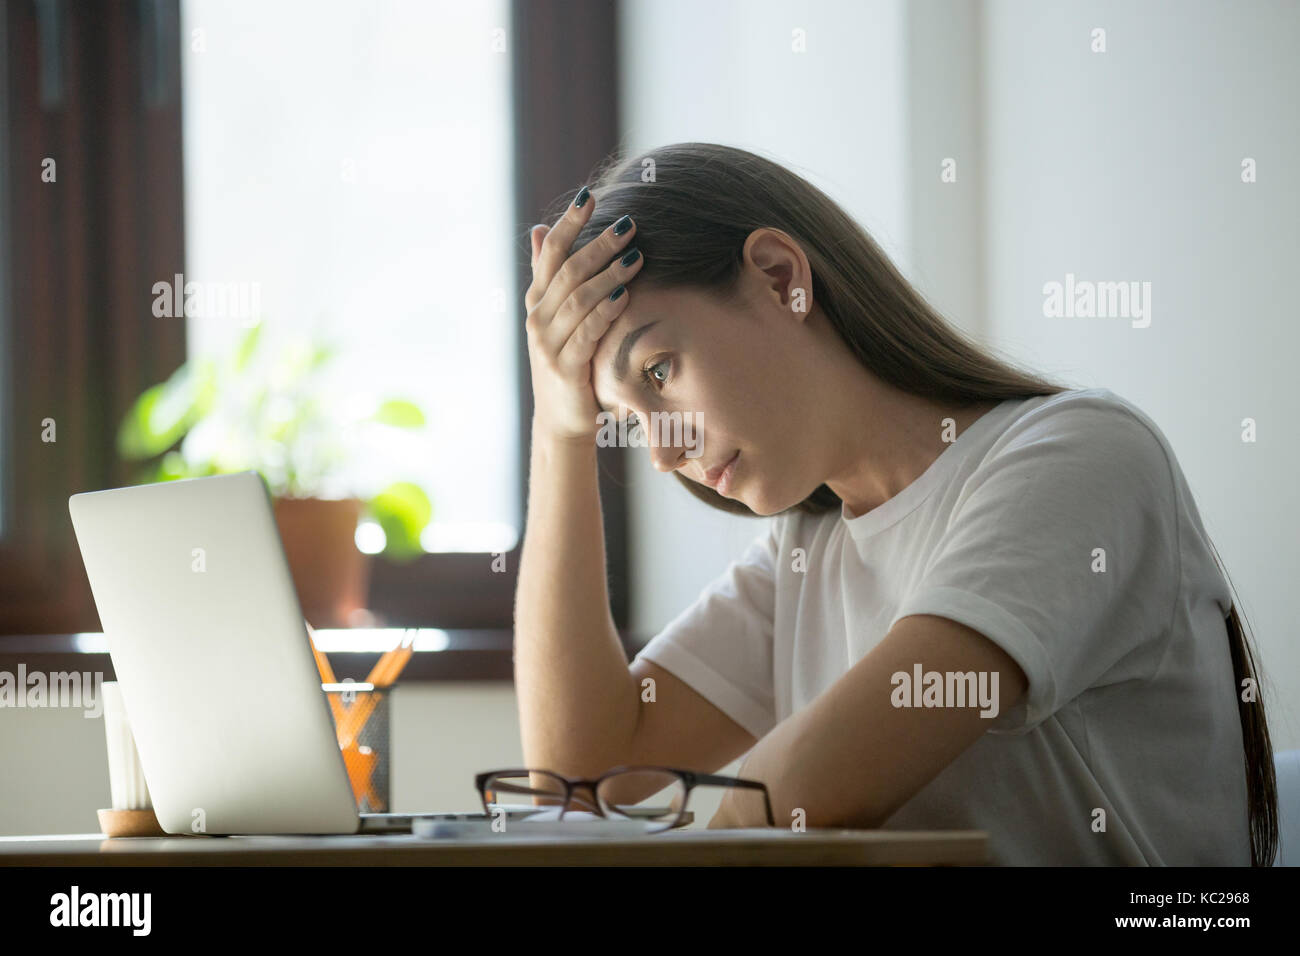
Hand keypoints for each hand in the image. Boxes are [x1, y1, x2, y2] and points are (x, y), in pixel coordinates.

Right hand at [524, 190, 643, 442]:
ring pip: (578, 299)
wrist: (562, 420)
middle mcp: (538, 318)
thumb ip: (550, 275)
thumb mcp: (557, 317)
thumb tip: (538, 228)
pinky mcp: (565, 368)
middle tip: (630, 225)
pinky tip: (624, 295)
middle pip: (568, 270)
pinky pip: (586, 332)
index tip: (590, 195)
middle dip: (599, 244)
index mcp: (538, 300)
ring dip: (609, 275)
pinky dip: (604, 311)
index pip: (551, 252)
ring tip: (637, 257)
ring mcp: (548, 344)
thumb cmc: (568, 362)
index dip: (569, 222)